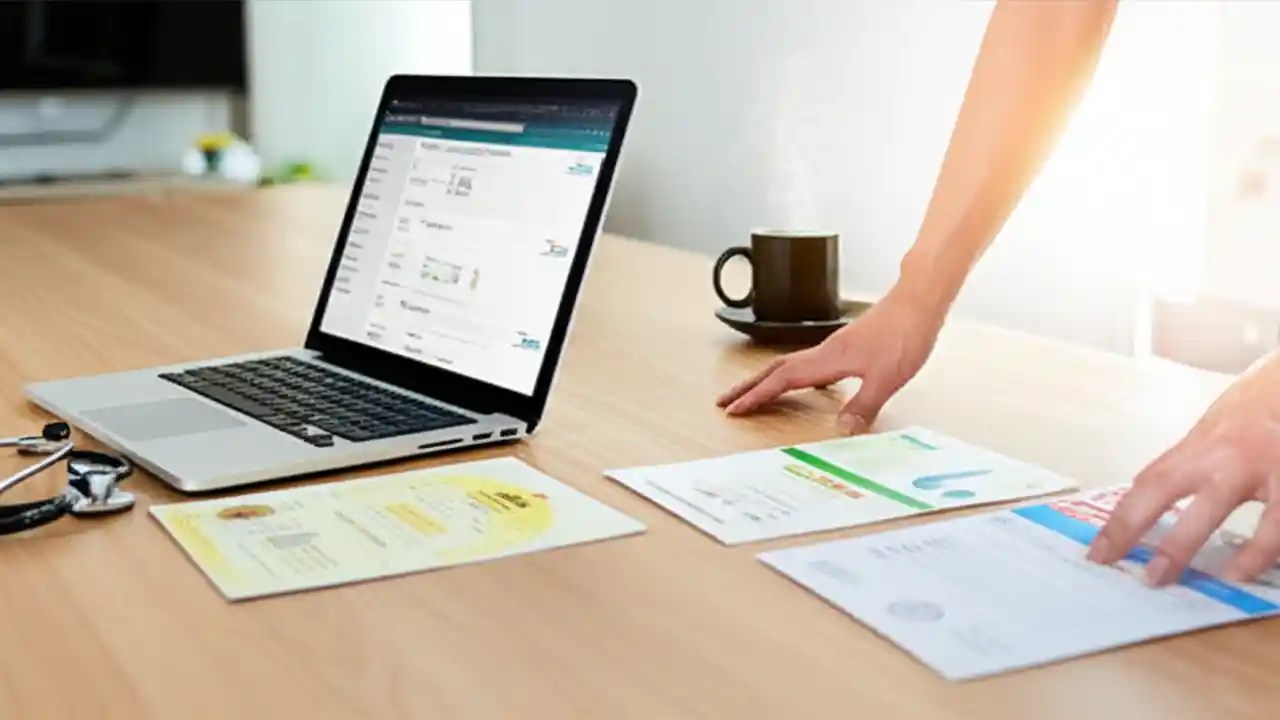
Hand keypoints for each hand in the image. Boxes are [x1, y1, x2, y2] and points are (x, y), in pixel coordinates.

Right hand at [716, 289, 944, 433]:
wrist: (919, 302)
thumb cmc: (905, 335)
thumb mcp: (888, 378)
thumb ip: (863, 405)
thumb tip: (841, 431)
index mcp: (828, 359)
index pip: (782, 379)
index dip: (756, 395)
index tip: (735, 409)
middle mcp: (824, 352)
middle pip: (775, 369)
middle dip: (748, 386)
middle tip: (724, 402)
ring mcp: (833, 348)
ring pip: (788, 365)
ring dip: (766, 380)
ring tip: (751, 394)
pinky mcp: (845, 347)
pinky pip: (807, 364)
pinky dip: (791, 376)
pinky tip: (801, 385)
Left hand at [1087, 352, 1279, 584]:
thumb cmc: (1256, 405)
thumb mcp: (1213, 430)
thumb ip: (1191, 466)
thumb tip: (1153, 502)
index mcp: (1199, 447)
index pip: (1149, 487)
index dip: (1121, 523)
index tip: (1100, 554)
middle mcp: (1228, 455)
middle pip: (1186, 496)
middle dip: (1167, 541)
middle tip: (1150, 579)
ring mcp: (1268, 465)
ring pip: (1250, 511)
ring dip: (1245, 549)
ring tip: (1223, 578)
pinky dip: (1272, 547)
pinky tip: (1260, 568)